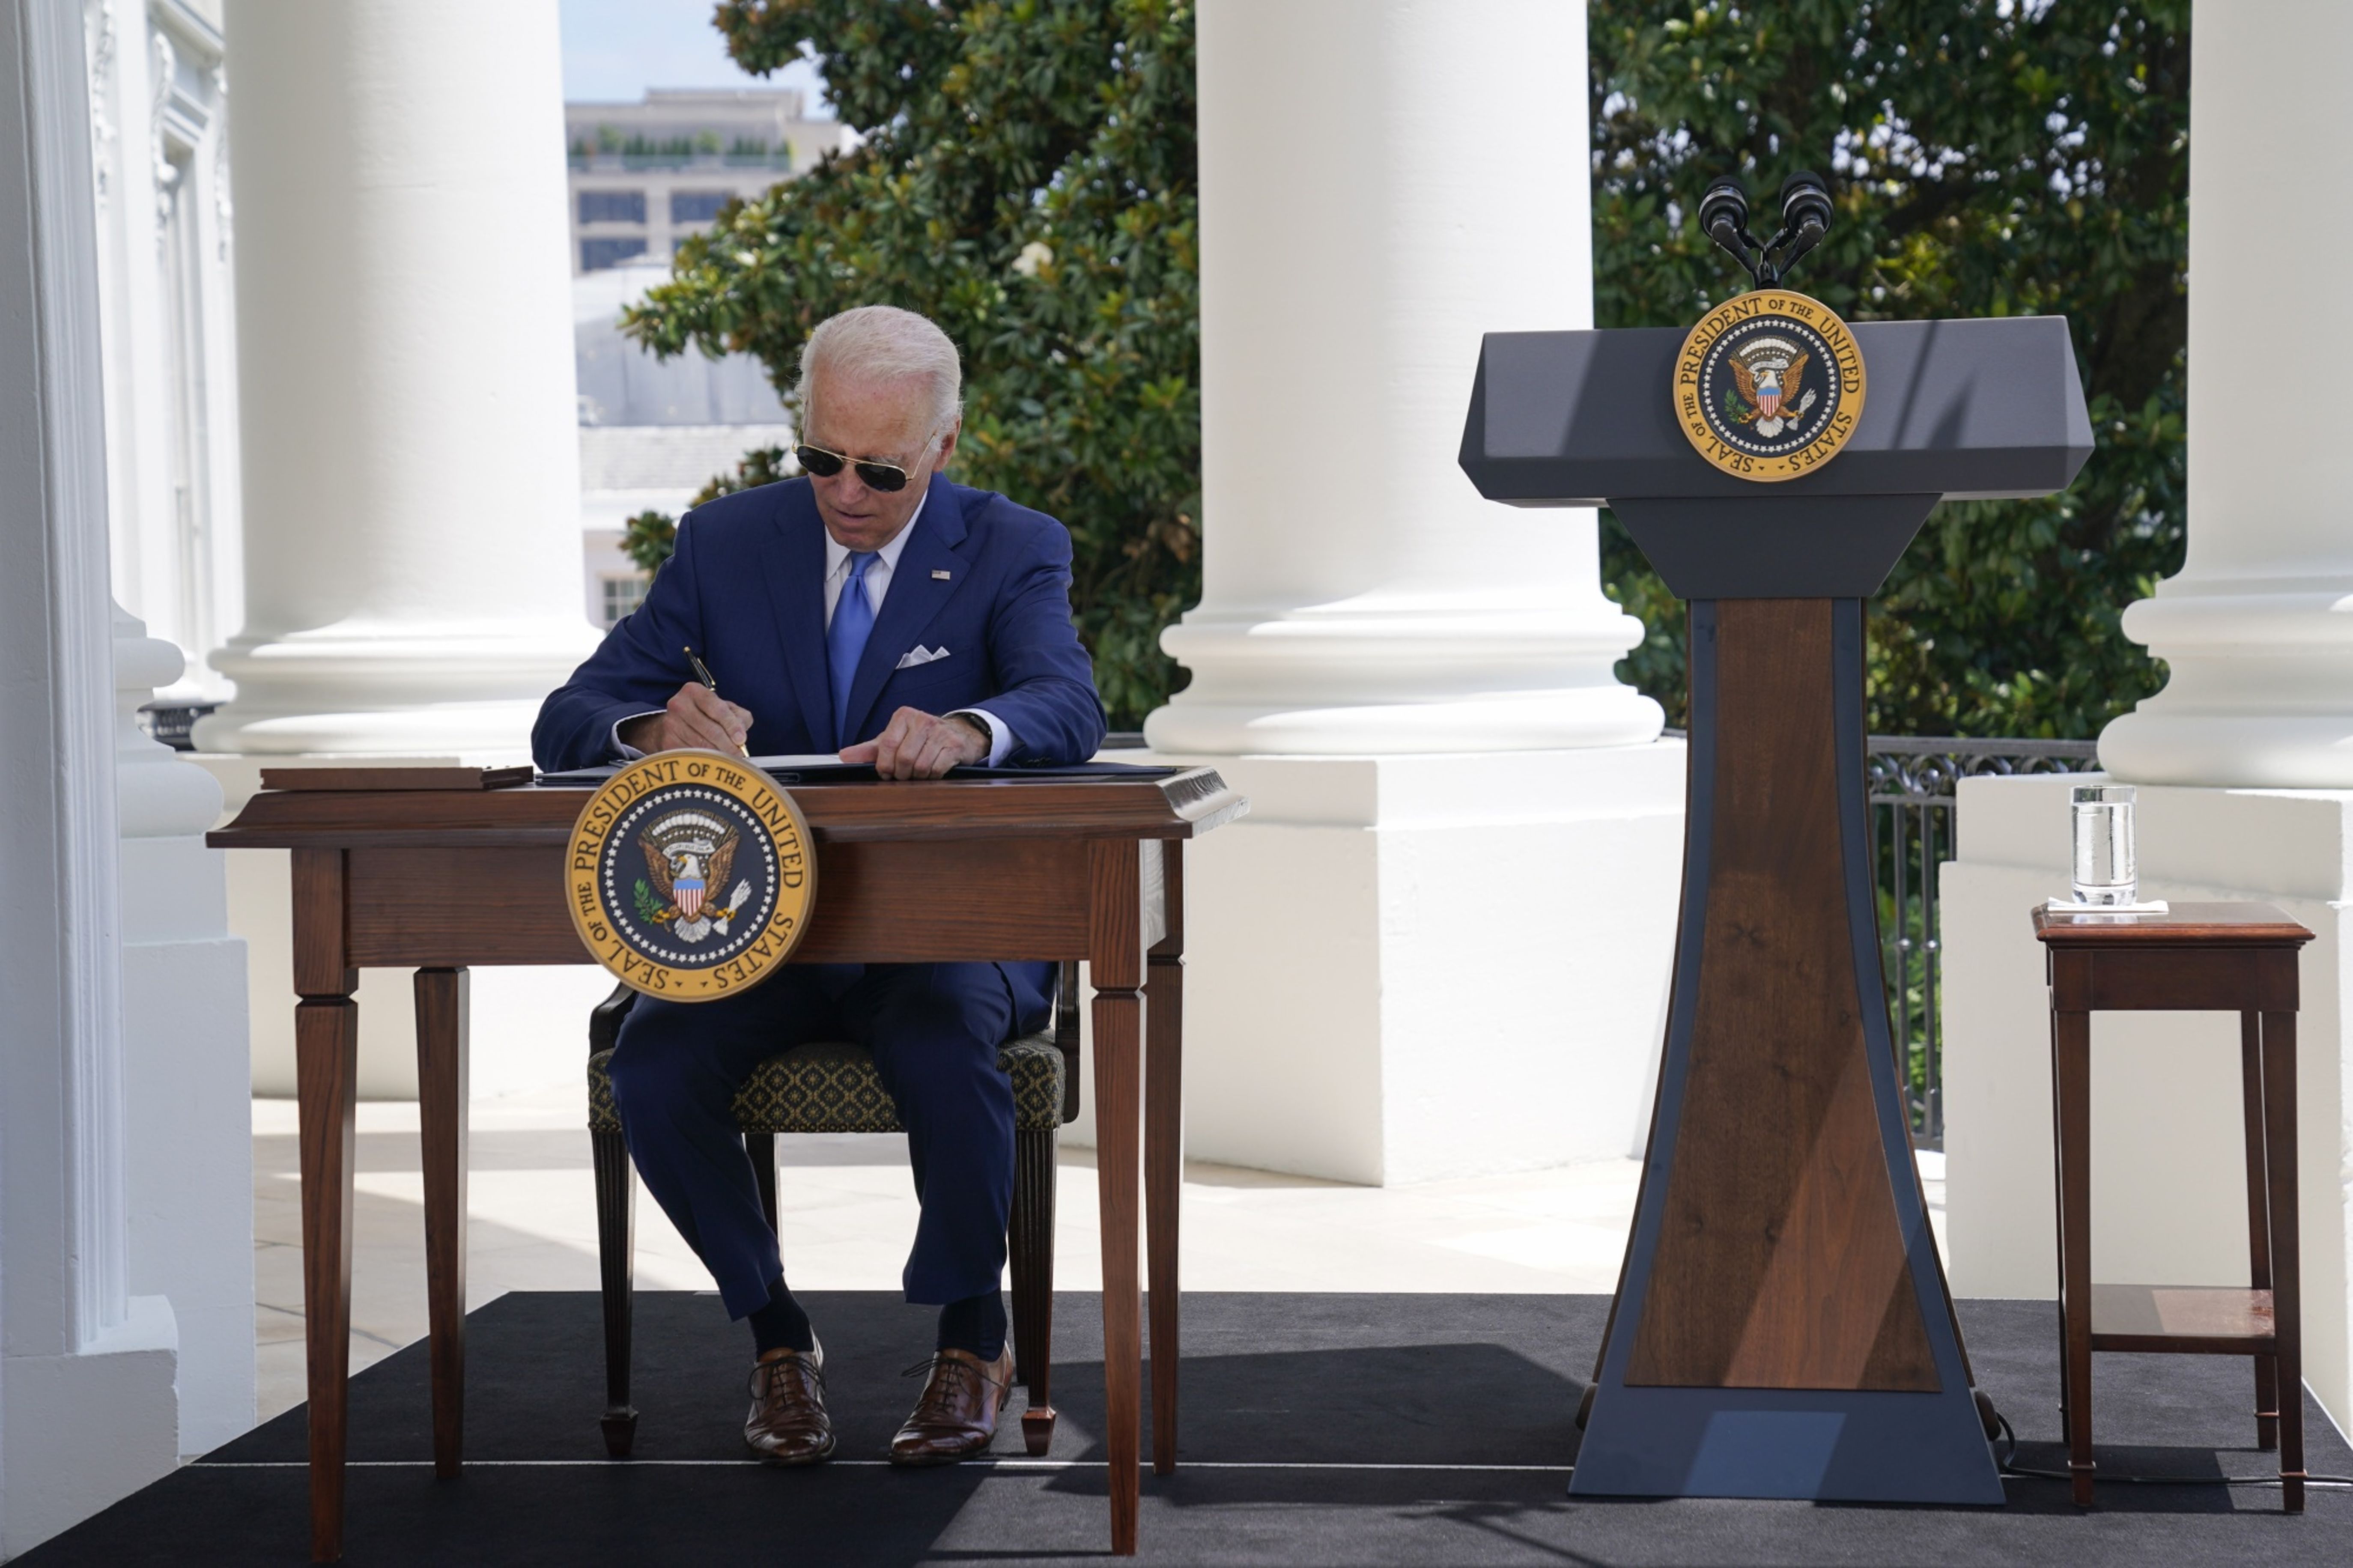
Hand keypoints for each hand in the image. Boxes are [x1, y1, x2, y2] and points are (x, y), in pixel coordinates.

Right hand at [620, 683, 753, 754]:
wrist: (673, 724)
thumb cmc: (704, 715)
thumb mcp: (722, 708)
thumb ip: (738, 716)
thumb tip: (741, 733)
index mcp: (694, 691)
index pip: (717, 709)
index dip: (731, 725)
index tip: (741, 739)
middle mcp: (679, 704)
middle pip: (711, 729)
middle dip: (728, 744)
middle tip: (738, 755)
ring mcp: (671, 723)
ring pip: (702, 745)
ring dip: (719, 754)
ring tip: (729, 759)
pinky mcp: (668, 742)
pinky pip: (692, 755)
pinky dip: (706, 760)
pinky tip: (713, 761)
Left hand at [840, 707, 988, 779]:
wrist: (958, 734)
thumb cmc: (920, 739)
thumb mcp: (894, 740)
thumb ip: (870, 750)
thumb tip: (843, 756)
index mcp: (904, 716)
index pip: (887, 745)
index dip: (884, 765)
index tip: (886, 773)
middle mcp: (923, 720)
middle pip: (904, 758)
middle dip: (901, 774)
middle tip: (904, 775)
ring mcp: (941, 732)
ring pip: (920, 766)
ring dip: (917, 776)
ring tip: (919, 773)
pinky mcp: (955, 745)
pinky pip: (937, 769)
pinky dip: (932, 777)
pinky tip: (933, 771)